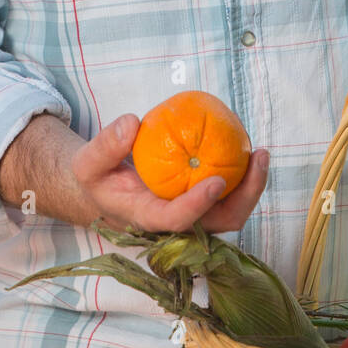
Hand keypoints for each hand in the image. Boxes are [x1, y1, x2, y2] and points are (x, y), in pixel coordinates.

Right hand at [71, 114, 269, 232]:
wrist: (103, 192)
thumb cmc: (97, 179)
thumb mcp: (87, 162)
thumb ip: (105, 145)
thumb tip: (132, 123)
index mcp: (146, 218)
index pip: (175, 220)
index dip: (197, 205)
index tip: (216, 180)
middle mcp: (175, 224)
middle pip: (218, 224)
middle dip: (245, 198)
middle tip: (258, 158)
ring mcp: (191, 216)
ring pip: (230, 213)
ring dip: (250, 187)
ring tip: (260, 153)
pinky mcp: (199, 205)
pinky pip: (227, 196)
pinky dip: (241, 176)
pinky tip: (247, 149)